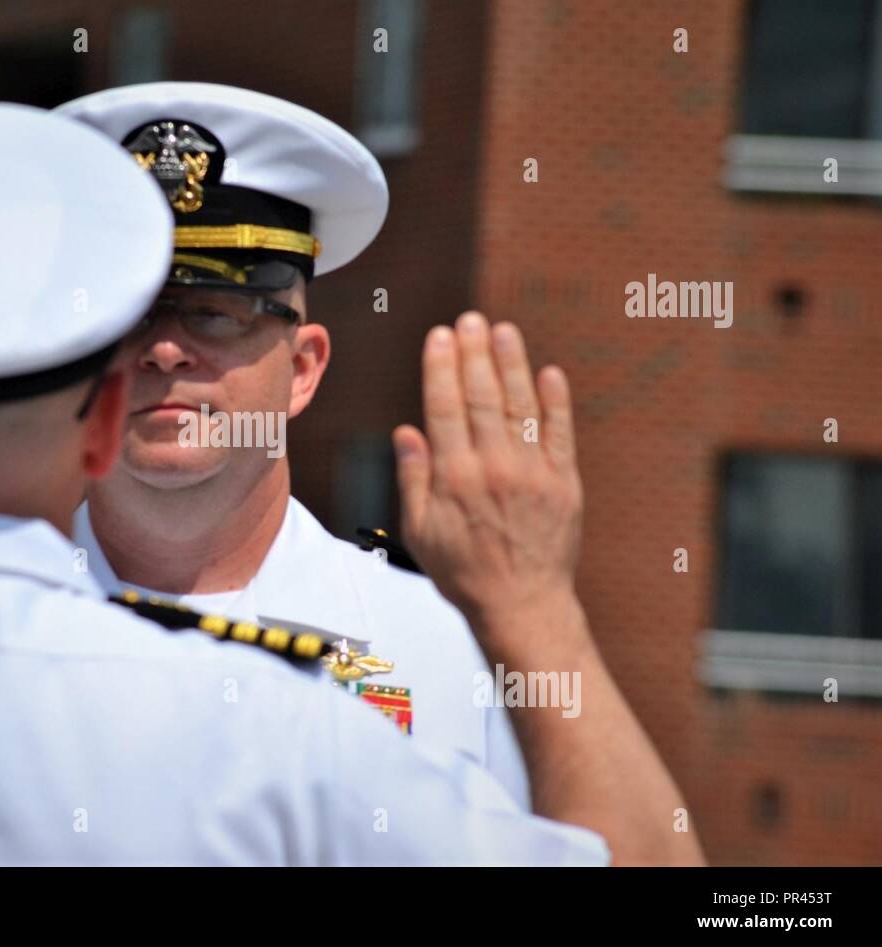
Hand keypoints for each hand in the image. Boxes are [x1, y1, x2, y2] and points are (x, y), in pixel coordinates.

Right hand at [392, 312, 581, 627]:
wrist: (522, 605)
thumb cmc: (462, 572)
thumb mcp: (419, 531)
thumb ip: (413, 478)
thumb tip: (406, 431)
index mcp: (454, 477)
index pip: (444, 407)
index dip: (441, 367)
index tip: (440, 335)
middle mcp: (493, 467)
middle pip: (481, 397)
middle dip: (474, 353)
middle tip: (470, 319)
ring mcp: (532, 472)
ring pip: (520, 405)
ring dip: (511, 364)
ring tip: (504, 330)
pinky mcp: (564, 482)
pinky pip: (560, 433)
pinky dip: (555, 402)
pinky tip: (549, 373)